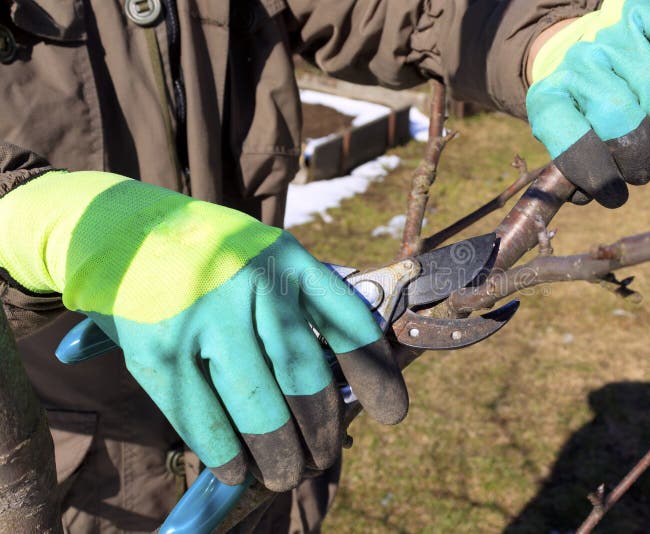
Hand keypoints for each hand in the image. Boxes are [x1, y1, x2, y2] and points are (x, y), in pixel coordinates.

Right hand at [0, 170, 407, 489]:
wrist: (119, 231)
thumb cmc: (206, 255)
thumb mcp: (261, 256)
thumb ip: (296, 303)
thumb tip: (334, 380)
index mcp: (287, 259)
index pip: (347, 322)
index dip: (374, 373)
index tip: (392, 413)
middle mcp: (252, 283)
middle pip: (302, 373)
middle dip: (319, 428)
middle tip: (323, 457)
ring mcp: (205, 315)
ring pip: (258, 403)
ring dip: (278, 451)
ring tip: (286, 474)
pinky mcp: (161, 349)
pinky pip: (202, 416)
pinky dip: (224, 452)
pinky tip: (236, 469)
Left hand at [526, 0, 649, 207]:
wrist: (580, 46)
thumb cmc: (580, 107)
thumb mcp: (565, 137)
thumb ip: (574, 167)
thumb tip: (587, 197)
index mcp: (548, 98)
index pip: (571, 142)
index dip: (596, 175)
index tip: (613, 196)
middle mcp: (576, 62)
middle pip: (621, 119)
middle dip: (637, 159)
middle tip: (641, 173)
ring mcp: (610, 34)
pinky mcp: (644, 9)